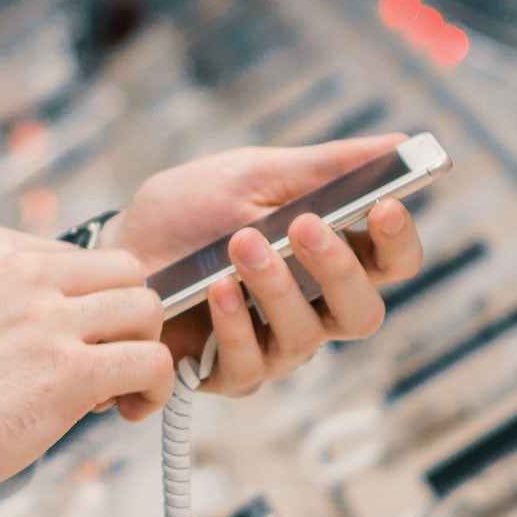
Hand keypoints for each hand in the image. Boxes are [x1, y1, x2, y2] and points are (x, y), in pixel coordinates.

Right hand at [0, 225, 173, 506]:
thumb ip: (2, 293)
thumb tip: (63, 311)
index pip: (78, 255)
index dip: (86, 301)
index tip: (70, 339)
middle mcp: (22, 270)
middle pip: (124, 271)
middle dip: (124, 317)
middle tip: (104, 360)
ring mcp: (47, 318)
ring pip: (146, 308)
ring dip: (142, 348)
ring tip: (118, 387)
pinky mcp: (69, 371)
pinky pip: (151, 361)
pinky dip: (155, 386)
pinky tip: (129, 408)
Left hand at [106, 134, 427, 397]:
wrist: (115, 248)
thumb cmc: (188, 212)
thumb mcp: (253, 175)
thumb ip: (324, 167)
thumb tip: (401, 143)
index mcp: (328, 258)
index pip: (390, 263)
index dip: (398, 241)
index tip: (385, 206)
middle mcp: (312, 310)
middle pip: (362, 312)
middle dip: (338, 268)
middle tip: (304, 225)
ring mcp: (272, 347)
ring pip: (305, 338)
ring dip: (275, 287)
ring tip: (240, 244)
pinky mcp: (226, 373)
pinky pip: (250, 368)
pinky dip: (235, 327)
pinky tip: (218, 290)